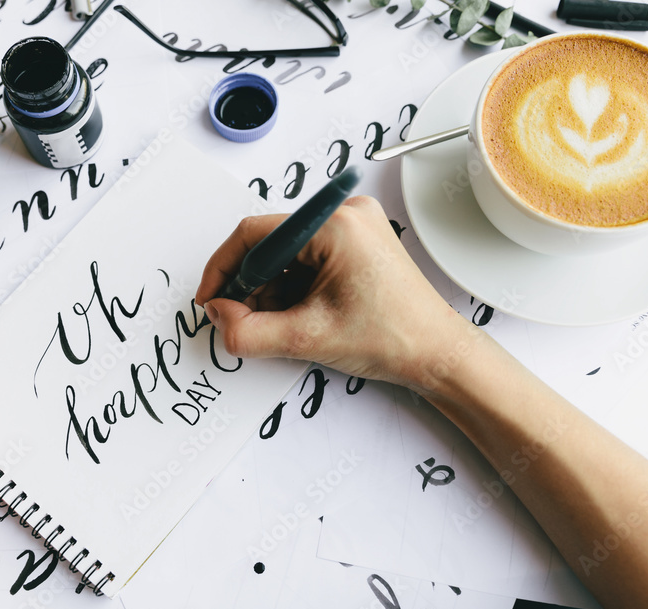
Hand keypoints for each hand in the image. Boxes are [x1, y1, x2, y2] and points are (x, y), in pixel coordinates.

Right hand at [196, 195, 469, 389]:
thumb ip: (249, 330)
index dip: (224, 269)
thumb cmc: (391, 339)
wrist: (436, 354)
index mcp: (336, 224)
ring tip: (281, 325)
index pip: (255, 233)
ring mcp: (354, 227)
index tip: (212, 300)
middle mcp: (346, 214)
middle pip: (270, 243)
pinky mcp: (356, 244)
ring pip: (286, 255)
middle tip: (241, 320)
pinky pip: (307, 259)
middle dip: (250, 285)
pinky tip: (299, 316)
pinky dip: (292, 288)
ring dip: (272, 291)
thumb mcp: (307, 338)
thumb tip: (217, 315)